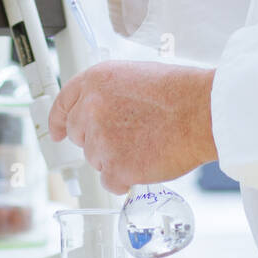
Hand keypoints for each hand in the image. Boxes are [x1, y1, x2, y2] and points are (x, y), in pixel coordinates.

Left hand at [49, 61, 216, 194]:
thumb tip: (103, 111)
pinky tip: (146, 162)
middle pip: (78, 135)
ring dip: (115, 157)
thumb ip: (109, 93)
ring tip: (145, 144)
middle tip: (125, 137)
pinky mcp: (113, 167)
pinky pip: (111, 180)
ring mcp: (100, 139)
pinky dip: (126, 177)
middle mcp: (91, 108)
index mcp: (96, 81)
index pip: (63, 102)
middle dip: (97, 139)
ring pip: (96, 159)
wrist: (200, 112)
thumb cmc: (179, 93)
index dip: (59, 120)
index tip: (57, 131)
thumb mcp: (137, 77)